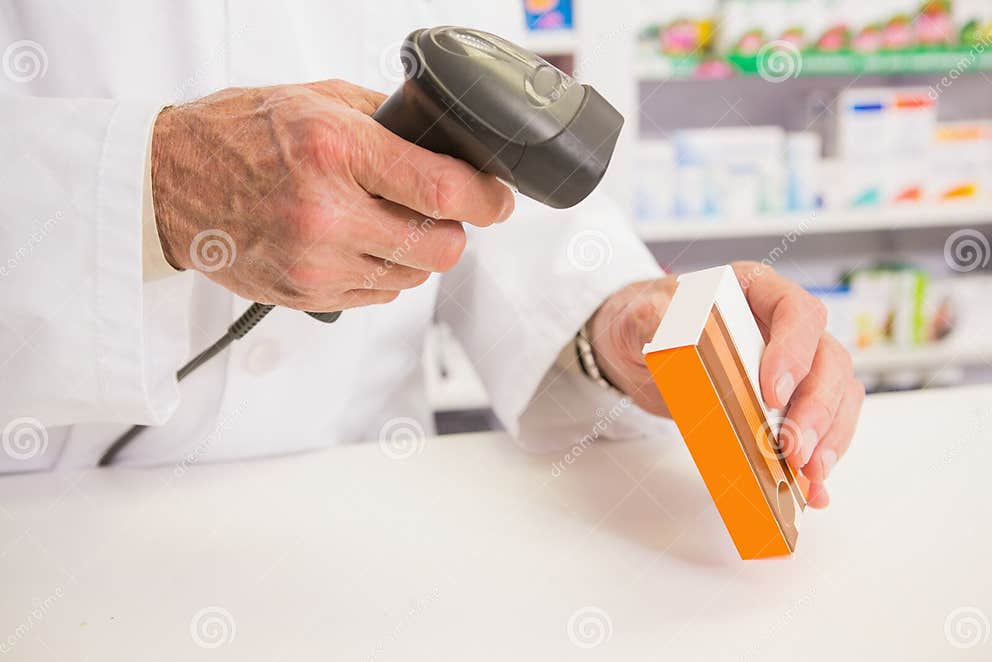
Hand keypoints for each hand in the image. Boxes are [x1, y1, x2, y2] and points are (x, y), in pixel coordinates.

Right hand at [151, 79, 513, 310]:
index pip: (442, 191)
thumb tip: (445, 143)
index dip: (486, 199)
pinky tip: (357, 243)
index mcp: (334, 152)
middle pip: (439, 248)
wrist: (169, 182)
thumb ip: (387, 121)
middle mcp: (326, 213)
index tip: (497, 199)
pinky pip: (378, 295)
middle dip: (453, 230)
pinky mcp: (305, 294)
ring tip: (384, 222)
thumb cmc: (239, 135)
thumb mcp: (317, 99)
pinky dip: (382, 272)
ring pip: (413, 278)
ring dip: (415, 253)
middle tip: (440, 211)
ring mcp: (314, 262)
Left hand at [587, 262, 864, 508]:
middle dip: (817, 409)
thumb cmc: (649, 322)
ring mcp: (794, 364)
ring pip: (837, 395)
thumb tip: (658, 318)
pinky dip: (820, 459)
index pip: (796, 311)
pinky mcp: (789, 403)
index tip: (773, 394)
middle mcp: (784, 325)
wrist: (639, 350)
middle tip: (795, 449)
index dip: (794, 352)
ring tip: (810, 474)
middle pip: (827, 360)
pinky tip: (813, 490)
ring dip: (829, 437)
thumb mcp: (637, 316)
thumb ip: (649, 316)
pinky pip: (822, 428)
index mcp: (756, 290)